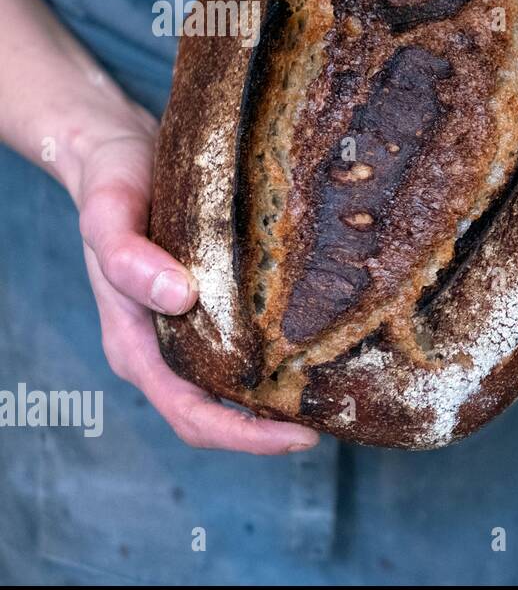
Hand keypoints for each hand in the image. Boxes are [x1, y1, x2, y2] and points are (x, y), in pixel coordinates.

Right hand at [65, 108, 319, 453]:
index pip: (191, 415)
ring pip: (240, 386)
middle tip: (336, 417)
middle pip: (223, 412)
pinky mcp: (217, 306)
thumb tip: (179, 297)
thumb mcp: (108, 214)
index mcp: (136, 346)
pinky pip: (251, 347)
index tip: (297, 435)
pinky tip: (322, 347)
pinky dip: (283, 359)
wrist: (118, 153)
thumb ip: (128, 258)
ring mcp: (192, 331)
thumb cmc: (111, 185)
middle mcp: (167, 348)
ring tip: (337, 393)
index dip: (243, 436)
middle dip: (274, 429)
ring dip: (283, 399)